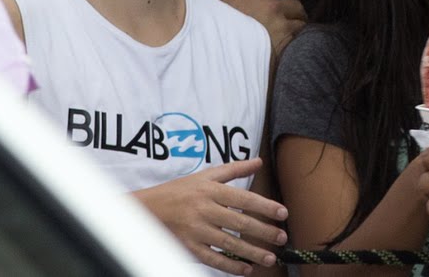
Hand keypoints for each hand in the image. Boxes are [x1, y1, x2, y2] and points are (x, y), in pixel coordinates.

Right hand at [133, 158, 287, 274]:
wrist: (145, 210)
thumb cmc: (179, 191)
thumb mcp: (205, 175)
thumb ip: (234, 169)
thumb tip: (259, 162)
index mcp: (210, 190)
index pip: (243, 198)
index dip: (265, 206)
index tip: (283, 213)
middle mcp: (204, 210)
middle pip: (239, 222)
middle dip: (263, 231)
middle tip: (282, 238)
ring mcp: (195, 230)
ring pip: (228, 243)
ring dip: (251, 252)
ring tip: (270, 257)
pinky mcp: (188, 247)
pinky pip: (212, 259)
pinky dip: (230, 265)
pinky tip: (246, 269)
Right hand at [219, 0, 307, 54]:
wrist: (222, 52)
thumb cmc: (221, 25)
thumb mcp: (225, 0)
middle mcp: (274, 8)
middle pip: (297, 5)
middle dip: (297, 9)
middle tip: (295, 14)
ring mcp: (281, 26)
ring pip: (300, 23)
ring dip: (299, 24)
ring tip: (294, 29)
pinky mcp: (285, 43)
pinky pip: (298, 38)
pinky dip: (296, 39)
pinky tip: (291, 42)